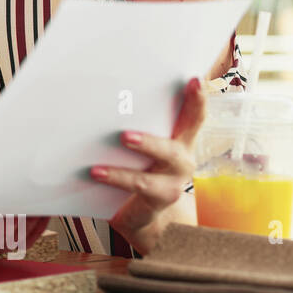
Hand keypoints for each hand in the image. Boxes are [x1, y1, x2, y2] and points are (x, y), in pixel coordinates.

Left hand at [91, 76, 204, 254]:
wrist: (142, 213)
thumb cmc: (139, 168)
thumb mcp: (141, 145)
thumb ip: (135, 123)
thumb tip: (103, 93)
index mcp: (180, 140)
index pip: (194, 117)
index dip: (197, 99)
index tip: (193, 80)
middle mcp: (182, 160)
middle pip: (173, 149)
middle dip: (149, 142)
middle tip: (124, 135)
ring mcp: (173, 182)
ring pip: (151, 174)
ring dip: (127, 166)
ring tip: (106, 159)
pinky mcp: (159, 199)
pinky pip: (137, 188)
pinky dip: (115, 179)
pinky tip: (95, 173)